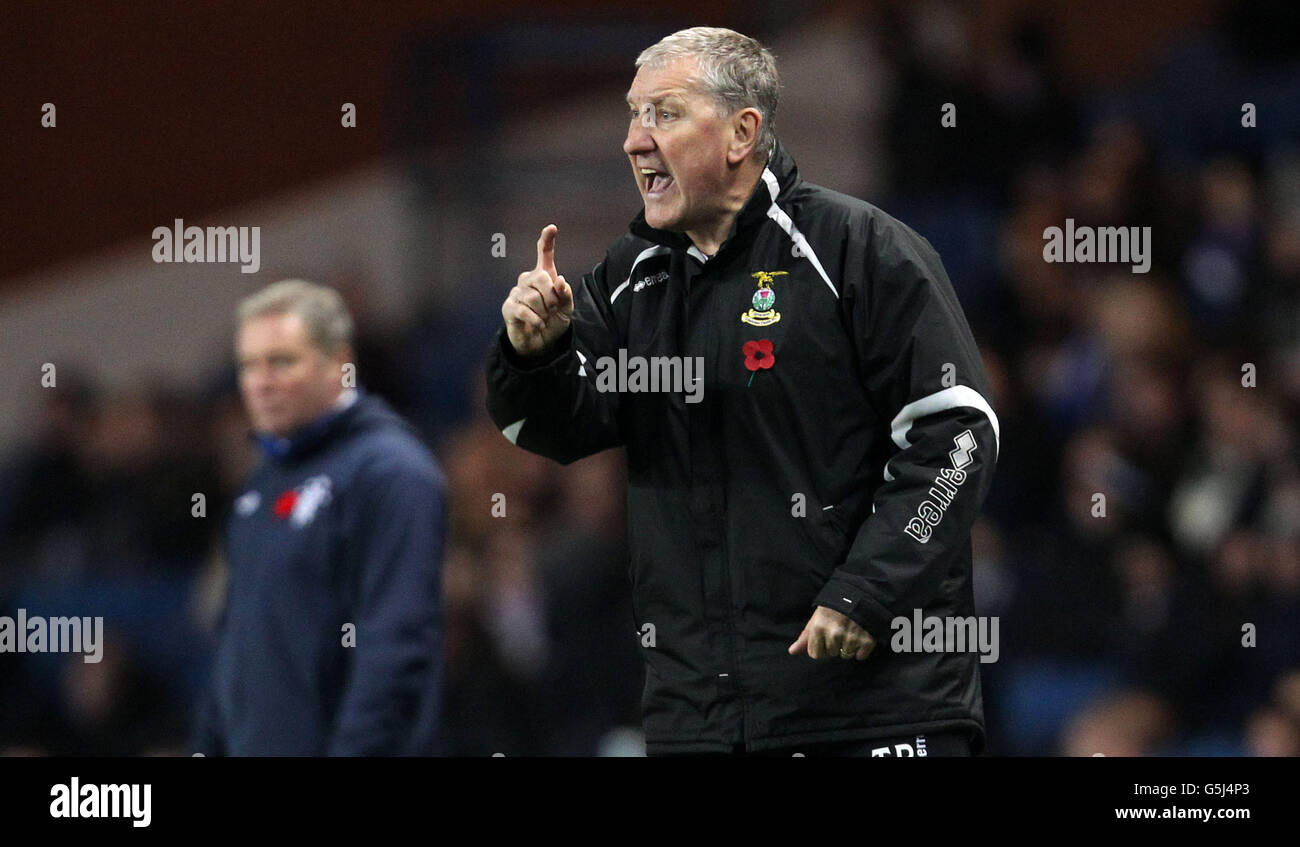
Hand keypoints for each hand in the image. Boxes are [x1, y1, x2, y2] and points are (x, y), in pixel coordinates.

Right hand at [503, 224, 574, 357]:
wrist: (541, 343)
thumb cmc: (553, 322)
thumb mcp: (566, 309)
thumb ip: (566, 294)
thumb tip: (560, 281)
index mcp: (543, 276)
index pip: (544, 254)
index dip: (547, 240)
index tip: (552, 228)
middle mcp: (527, 280)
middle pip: (541, 277)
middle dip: (552, 297)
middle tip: (553, 309)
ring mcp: (516, 293)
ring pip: (533, 297)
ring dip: (544, 311)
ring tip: (543, 318)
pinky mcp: (509, 307)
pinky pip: (524, 310)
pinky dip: (536, 319)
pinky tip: (538, 324)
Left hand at [788, 606, 875, 659]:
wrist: (859, 593)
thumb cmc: (833, 607)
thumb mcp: (816, 618)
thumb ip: (805, 637)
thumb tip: (792, 651)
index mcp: (819, 628)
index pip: (815, 654)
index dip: (820, 647)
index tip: (825, 637)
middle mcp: (834, 634)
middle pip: (832, 654)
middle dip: (835, 645)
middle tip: (840, 629)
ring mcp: (851, 638)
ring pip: (846, 655)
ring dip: (848, 646)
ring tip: (851, 630)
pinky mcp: (866, 640)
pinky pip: (860, 656)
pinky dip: (861, 649)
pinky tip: (861, 634)